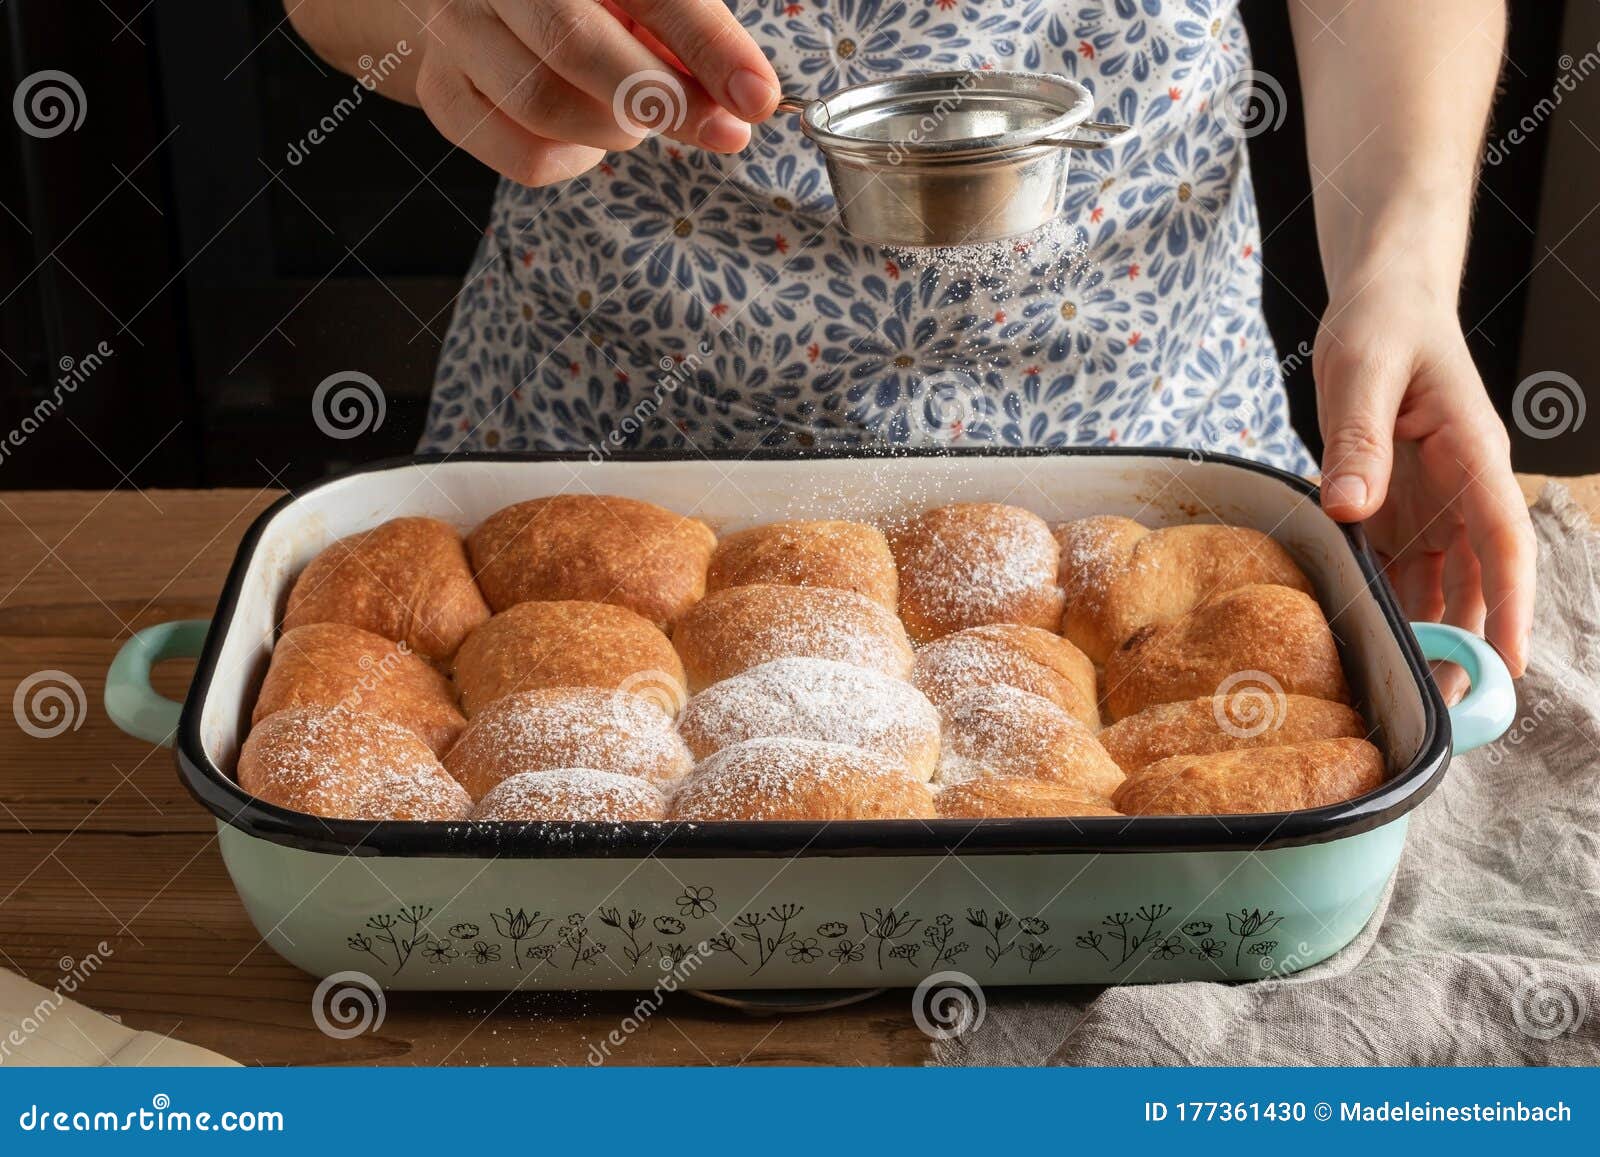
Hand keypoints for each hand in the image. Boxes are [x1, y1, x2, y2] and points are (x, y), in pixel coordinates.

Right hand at [413, 0, 778, 185]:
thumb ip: (684, 38)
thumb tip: (743, 100)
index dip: (708, 44)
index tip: (757, 96)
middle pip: (576, 47)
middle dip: (663, 101)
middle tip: (719, 129)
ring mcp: (457, 32)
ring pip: (544, 106)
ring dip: (615, 128)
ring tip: (636, 115)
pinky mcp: (443, 92)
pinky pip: (523, 154)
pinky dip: (575, 159)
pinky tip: (586, 133)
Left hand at [1313, 279, 1534, 698]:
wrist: (1381, 299)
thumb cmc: (1384, 323)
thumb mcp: (1365, 371)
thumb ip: (1358, 440)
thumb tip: (1349, 509)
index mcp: (1473, 454)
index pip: (1504, 540)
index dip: (1511, 605)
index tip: (1509, 664)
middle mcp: (1461, 487)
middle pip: (1478, 579)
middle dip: (1470, 643)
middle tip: (1453, 710)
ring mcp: (1432, 499)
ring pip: (1443, 583)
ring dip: (1433, 636)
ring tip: (1417, 698)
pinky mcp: (1397, 503)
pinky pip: (1401, 565)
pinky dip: (1394, 607)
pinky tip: (1377, 648)